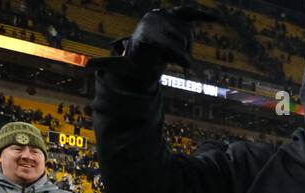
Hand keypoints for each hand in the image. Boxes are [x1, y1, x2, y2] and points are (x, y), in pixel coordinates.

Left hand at [92, 5, 217, 73]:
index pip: (168, 45)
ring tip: (174, 54)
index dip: (179, 55)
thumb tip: (85, 65)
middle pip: (181, 42)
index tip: (187, 67)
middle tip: (178, 64)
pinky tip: (219, 18)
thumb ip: (108, 64)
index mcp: (147, 33)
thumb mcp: (122, 63)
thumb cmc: (136, 57)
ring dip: (186, 49)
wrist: (146, 42)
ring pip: (188, 36)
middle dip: (183, 55)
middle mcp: (158, 20)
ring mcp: (170, 17)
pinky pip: (194, 13)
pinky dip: (206, 15)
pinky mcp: (180, 16)